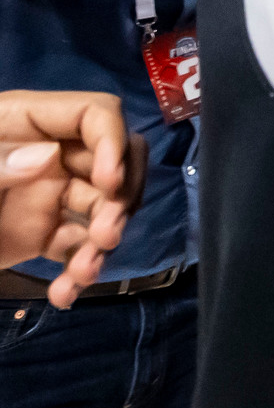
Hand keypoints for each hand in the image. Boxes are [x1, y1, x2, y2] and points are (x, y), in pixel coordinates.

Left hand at [0, 90, 146, 306]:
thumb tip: (47, 158)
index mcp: (19, 122)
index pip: (92, 113)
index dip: (112, 143)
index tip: (107, 185)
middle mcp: (45, 154)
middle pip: (114, 160)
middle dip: (119, 198)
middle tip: (106, 236)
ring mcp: (44, 196)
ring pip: (103, 208)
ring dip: (103, 241)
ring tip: (81, 276)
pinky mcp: (39, 235)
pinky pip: (77, 247)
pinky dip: (79, 272)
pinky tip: (64, 293)